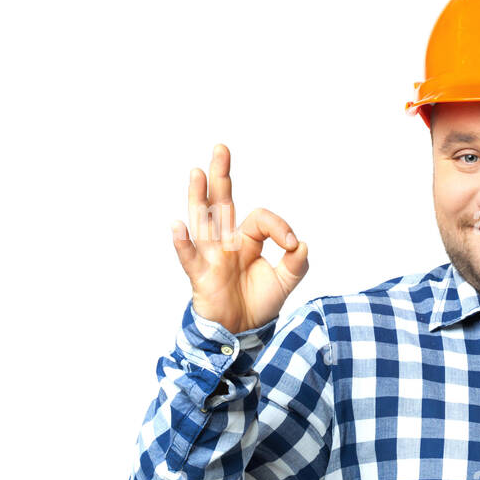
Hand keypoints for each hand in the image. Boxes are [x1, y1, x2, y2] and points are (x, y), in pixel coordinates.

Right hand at [173, 143, 308, 333]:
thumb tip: (301, 244)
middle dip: (221, 176)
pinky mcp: (201, 276)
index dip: (278, 226)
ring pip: (203, 223)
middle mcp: (225, 243)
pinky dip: (183, 244)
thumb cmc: (258, 302)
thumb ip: (297, 263)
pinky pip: (190, 258)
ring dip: (199, 199)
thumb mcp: (285, 282)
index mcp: (245, 240)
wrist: (243, 331)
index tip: (291, 244)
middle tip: (221, 149)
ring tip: (197, 173)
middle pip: (221, 204)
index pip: (259, 219)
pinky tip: (177, 227)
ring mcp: (211, 257)